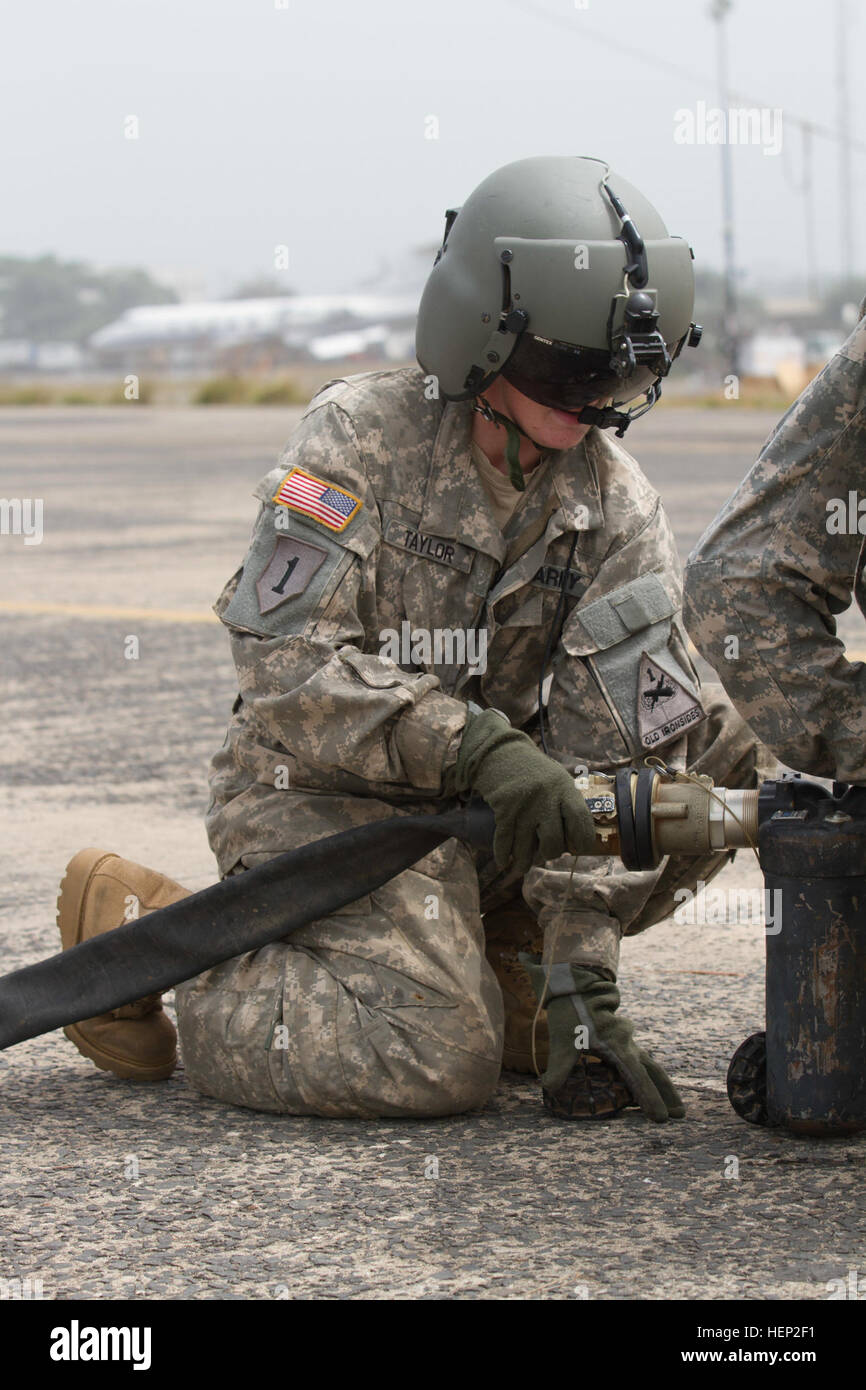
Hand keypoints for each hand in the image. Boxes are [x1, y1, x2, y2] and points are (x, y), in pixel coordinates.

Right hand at [452, 709, 594, 875]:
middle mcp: (547, 797)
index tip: (578, 848)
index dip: (583, 839)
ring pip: (527, 846)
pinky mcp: (504, 808)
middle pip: (554, 840)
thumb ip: (567, 803)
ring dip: (524, 861)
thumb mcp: (557, 778)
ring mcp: (525, 805)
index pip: (581, 820)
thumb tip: (573, 838)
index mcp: (565, 788)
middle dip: (550, 853)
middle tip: (546, 853)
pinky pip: (505, 839)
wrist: (499, 752)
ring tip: (522, 868)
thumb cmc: (532, 769)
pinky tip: (503, 862)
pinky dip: (503, 854)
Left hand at [522, 960, 684, 1122]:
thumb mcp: (562, 1040)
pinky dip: (649, 1076)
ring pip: (651, 1066)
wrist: (578, 985)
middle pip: (653, 1072)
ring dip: (662, 1086)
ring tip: (675, 1108)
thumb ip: (558, 1066)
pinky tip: (650, 1088)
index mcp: (616, 1045)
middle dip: (666, 1094)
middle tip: (679, 1115)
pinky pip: (641, 1061)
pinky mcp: (622, 1040)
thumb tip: (549, 1088)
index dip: (648, 1097)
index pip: (636, 1076)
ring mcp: (627, 1041)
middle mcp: (627, 1044)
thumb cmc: (571, 1013)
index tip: (660, 1117)